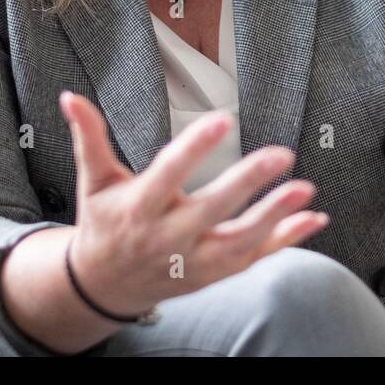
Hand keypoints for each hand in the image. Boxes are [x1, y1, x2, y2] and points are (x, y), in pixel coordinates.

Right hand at [58, 89, 329, 315]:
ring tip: (305, 190)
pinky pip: (255, 258)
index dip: (194, 148)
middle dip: (247, 183)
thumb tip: (70, 97)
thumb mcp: (94, 181)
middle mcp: (168, 237)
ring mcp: (193, 260)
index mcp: (139, 208)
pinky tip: (314, 217)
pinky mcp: (214, 273)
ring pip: (239, 242)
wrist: (104, 286)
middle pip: (211, 210)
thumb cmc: (104, 224)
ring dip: (275, 217)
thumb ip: (89, 138)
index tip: (220, 119)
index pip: (168, 174)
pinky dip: (286, 239)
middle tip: (281, 154)